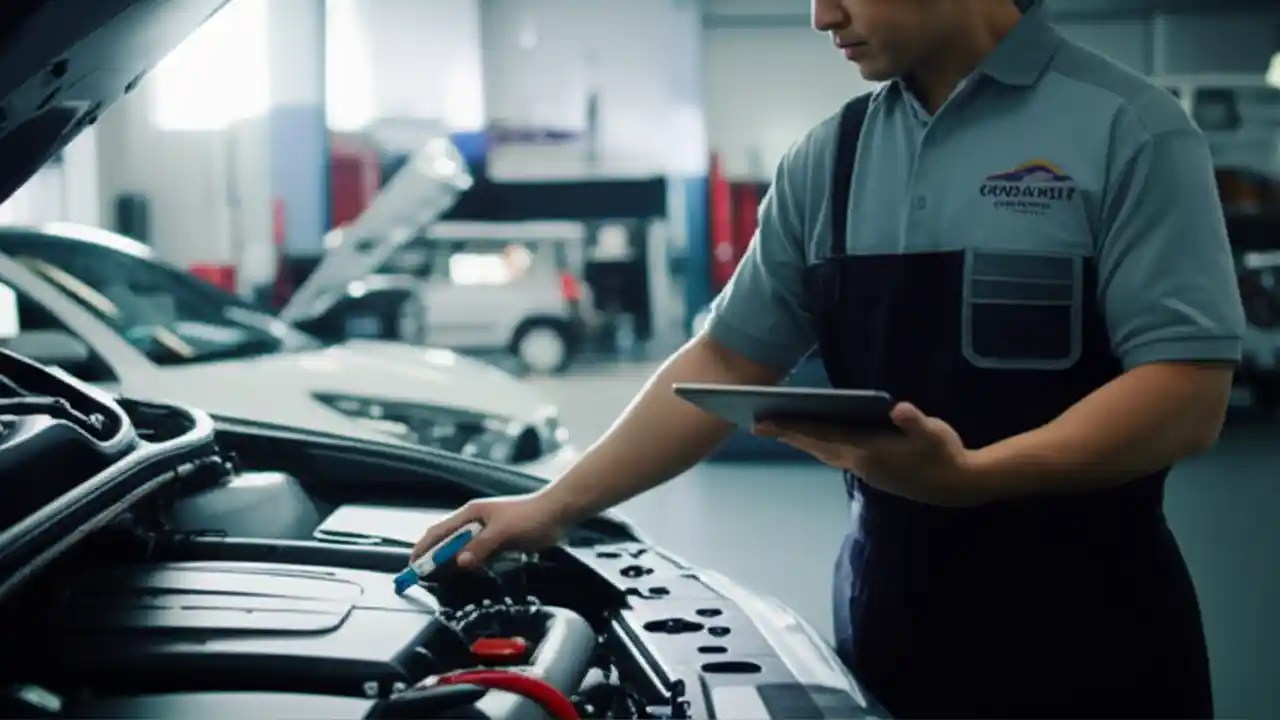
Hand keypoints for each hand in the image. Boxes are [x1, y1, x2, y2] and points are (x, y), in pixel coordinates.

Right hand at [410, 492, 570, 569]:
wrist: (557, 512)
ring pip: (461, 550)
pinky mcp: (498, 541)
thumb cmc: (531, 516)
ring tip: (439, 579)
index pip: (438, 532)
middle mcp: (474, 522)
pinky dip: (468, 564)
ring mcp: (486, 532)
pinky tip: (465, 574)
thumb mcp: (503, 532)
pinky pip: (476, 555)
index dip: (423, 549)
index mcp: (470, 514)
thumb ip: (481, 547)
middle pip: (446, 542)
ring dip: (450, 563)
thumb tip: (460, 562)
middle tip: (423, 578)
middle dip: (433, 558)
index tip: (412, 566)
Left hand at [753, 402, 994, 507]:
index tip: (764, 421)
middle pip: (814, 446)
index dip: (791, 427)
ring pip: (823, 453)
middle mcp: (859, 463)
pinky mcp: (871, 472)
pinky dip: (819, 445)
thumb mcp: (935, 434)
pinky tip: (814, 437)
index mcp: (867, 452)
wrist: (959, 486)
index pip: (820, 436)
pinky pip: (835, 455)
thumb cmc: (946, 454)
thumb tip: (900, 410)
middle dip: (787, 433)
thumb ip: (915, 422)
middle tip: (756, 423)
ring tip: (778, 428)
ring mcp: (864, 470)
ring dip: (801, 441)